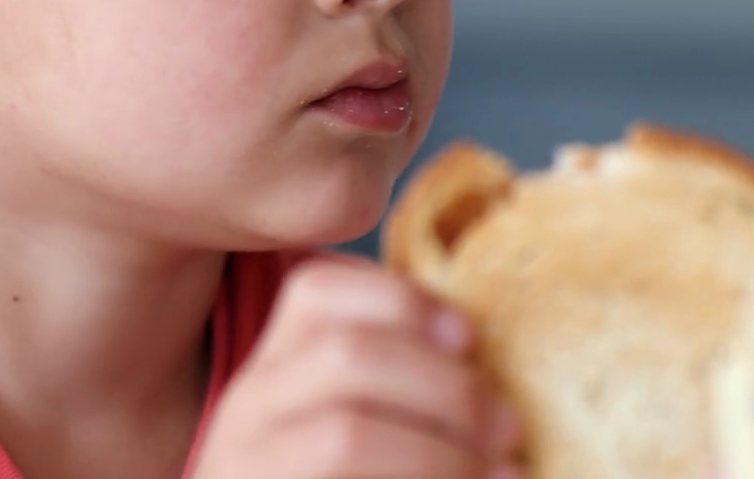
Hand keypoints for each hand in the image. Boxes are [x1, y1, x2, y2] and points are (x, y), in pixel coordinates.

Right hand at [191, 257, 520, 478]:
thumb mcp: (338, 431)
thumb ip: (389, 393)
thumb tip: (487, 363)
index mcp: (270, 377)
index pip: (315, 293)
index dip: (402, 301)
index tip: (468, 337)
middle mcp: (246, 417)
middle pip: (344, 355)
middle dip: (445, 384)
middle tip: (507, 426)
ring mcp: (252, 472)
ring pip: (344, 434)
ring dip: (441, 453)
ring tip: (502, 475)